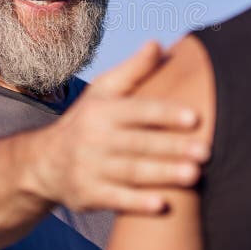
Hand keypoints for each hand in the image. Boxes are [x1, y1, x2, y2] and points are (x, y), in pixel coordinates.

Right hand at [24, 42, 209, 213]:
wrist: (44, 162)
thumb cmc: (86, 120)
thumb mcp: (103, 91)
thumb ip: (133, 70)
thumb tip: (158, 44)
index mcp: (102, 110)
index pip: (138, 111)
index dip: (165, 114)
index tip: (194, 118)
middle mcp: (94, 138)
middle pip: (138, 144)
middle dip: (172, 147)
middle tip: (206, 151)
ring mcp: (90, 168)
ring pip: (131, 172)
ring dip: (163, 174)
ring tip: (194, 175)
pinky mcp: (88, 195)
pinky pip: (116, 199)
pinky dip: (138, 203)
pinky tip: (162, 205)